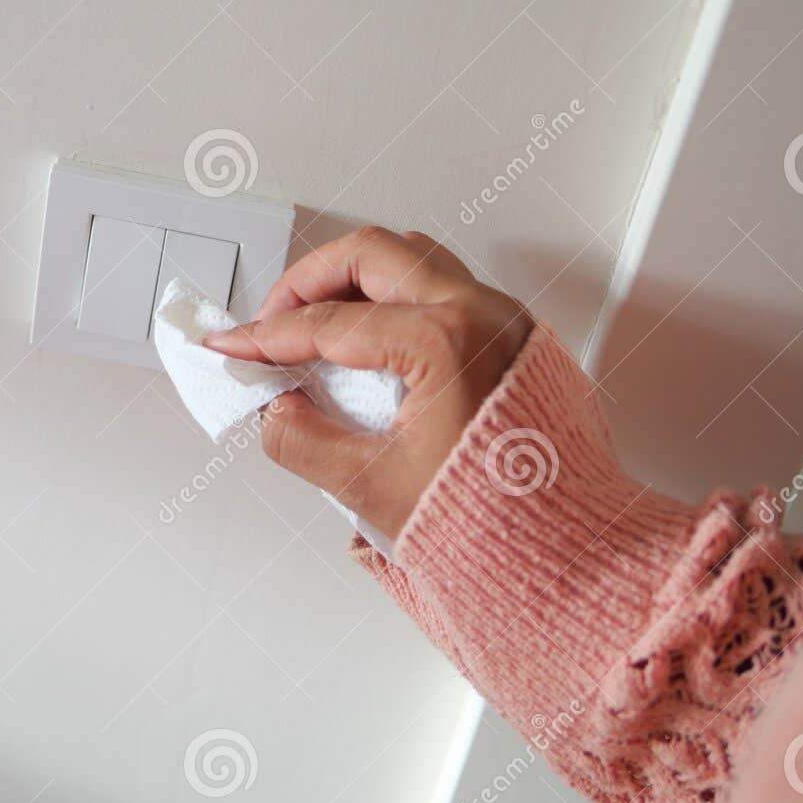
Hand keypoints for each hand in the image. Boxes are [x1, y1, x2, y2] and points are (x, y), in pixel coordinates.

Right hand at [203, 227, 533, 538]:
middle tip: (269, 320)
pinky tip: (365, 339)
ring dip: (352, 279)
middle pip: (370, 254)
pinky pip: (441, 286)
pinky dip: (392, 296)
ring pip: (411, 258)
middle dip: (307, 281)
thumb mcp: (373, 488)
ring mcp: (502, 317)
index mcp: (445, 342)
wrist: (569, 548)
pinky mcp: (512, 334)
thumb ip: (303, 442)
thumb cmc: (500, 522)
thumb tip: (275, 410)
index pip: (329, 324)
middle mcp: (480, 313)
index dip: (267, 336)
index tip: (233, 346)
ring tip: (313, 322)